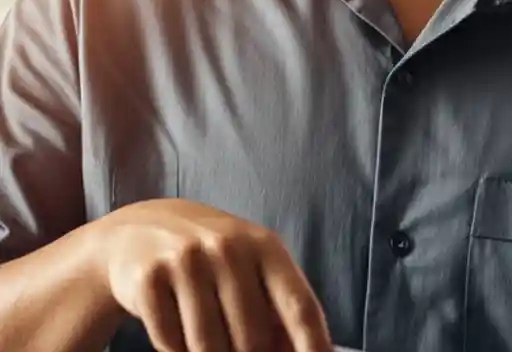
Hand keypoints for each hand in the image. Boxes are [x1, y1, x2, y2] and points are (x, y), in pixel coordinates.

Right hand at [93, 198, 332, 351]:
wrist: (140, 228)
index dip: (314, 344)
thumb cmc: (213, 256)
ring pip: (208, 348)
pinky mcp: (148, 279)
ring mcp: (186, 261)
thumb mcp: (252, 265)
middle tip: (239, 347)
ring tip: (207, 334)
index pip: (300, 306)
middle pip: (253, 339)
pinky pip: (170, 343)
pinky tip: (176, 323)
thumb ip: (278, 306)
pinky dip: (175, 348)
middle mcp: (228, 249)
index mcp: (266, 246)